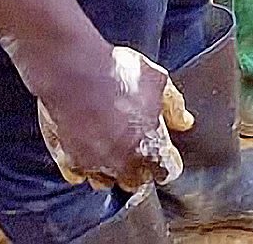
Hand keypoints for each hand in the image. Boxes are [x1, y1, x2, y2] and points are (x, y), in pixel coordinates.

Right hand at [36, 47, 191, 192]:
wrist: (73, 70)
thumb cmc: (116, 73)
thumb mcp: (157, 80)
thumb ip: (174, 106)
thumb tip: (185, 122)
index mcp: (149, 146)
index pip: (168, 171)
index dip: (168, 160)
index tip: (164, 151)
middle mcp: (122, 163)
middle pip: (136, 182)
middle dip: (139, 168)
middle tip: (136, 146)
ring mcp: (94, 165)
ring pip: (106, 181)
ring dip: (110, 169)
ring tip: (109, 145)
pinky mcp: (67, 161)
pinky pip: (78, 175)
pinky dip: (83, 166)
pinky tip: (85, 146)